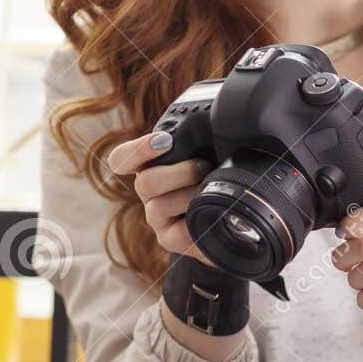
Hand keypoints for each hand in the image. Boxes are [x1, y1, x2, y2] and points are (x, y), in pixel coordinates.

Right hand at [105, 132, 215, 265]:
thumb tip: (209, 122)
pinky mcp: (169, 240)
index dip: (137, 150)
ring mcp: (157, 217)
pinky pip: (175, 233)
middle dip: (179, 173)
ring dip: (189, 197)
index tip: (164, 141)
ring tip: (211, 194)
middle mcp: (149, 192)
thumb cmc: (222, 180)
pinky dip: (194, 223)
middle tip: (205, 167)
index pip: (123, 159)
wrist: (240, 221)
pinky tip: (210, 216)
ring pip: (158, 206)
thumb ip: (200, 137)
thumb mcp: (212, 152)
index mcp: (152, 166)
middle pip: (144, 182)